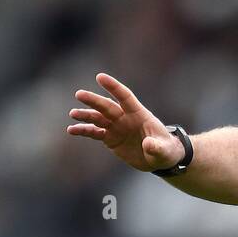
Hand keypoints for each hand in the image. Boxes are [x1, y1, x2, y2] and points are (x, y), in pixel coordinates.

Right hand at [66, 73, 183, 172]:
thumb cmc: (165, 149)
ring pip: (98, 118)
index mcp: (139, 113)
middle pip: (107, 106)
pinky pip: (94, 133)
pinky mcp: (110, 138)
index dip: (113, 87)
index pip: (125, 97)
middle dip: (93, 101)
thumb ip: (157, 147)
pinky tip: (72, 130)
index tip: (100, 77)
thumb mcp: (164, 150)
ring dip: (85, 115)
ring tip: (73, 114)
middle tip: (79, 95)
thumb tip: (148, 145)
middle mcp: (125, 117)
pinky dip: (84, 130)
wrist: (159, 158)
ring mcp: (116, 127)